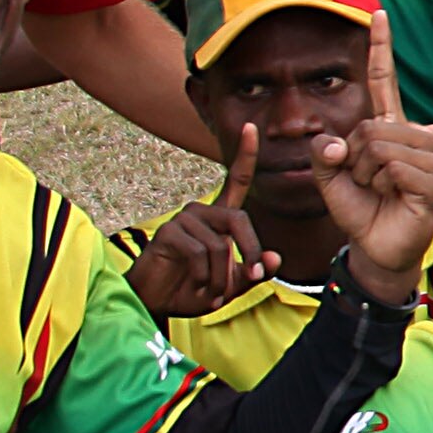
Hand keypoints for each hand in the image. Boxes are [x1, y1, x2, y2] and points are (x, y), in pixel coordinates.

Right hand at [129, 129, 273, 320]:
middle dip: (251, 252)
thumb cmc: (194, 289)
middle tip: (251, 277)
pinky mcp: (170, 232)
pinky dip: (206, 277)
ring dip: (222, 276)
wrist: (157, 304)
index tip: (252, 128)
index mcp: (218, 217)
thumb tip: (275, 259)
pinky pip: (200, 254)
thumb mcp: (231, 284)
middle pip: (239, 220)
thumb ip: (254, 272)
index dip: (245, 155)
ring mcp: (183, 219)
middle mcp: (201, 211)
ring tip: (212, 291)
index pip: (235, 181)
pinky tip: (197, 285)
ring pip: (220, 245)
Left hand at [310, 22, 432, 298]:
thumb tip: (336, 140)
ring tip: (382, 191)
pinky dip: (385, 183)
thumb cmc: (359, 209)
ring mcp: (428, 157)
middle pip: (370, 126)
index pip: (382, 83)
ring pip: (382, 145)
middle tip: (366, 182)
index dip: (380, 49)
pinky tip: (397, 197)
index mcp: (387, 129)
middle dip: (355, 158)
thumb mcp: (328, 180)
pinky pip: (396, 167)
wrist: (376, 248)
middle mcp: (412, 136)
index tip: (377, 14)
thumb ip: (323, 155)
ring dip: (368, 174)